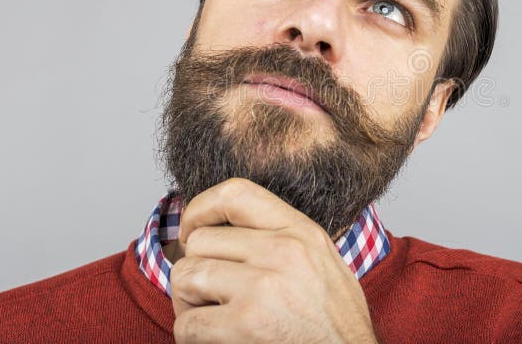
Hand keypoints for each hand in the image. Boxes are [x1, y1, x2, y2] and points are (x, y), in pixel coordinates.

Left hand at [170, 178, 378, 342]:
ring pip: (186, 277)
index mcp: (302, 231)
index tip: (193, 231)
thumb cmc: (336, 323)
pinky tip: (215, 340)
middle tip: (209, 293)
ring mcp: (264, 287)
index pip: (235, 193)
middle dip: (195, 269)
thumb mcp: (321, 261)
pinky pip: (187, 322)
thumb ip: (281, 237)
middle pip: (200, 241)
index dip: (200, 209)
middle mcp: (284, 251)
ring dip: (189, 302)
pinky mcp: (247, 324)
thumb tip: (225, 227)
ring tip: (210, 316)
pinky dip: (192, 336)